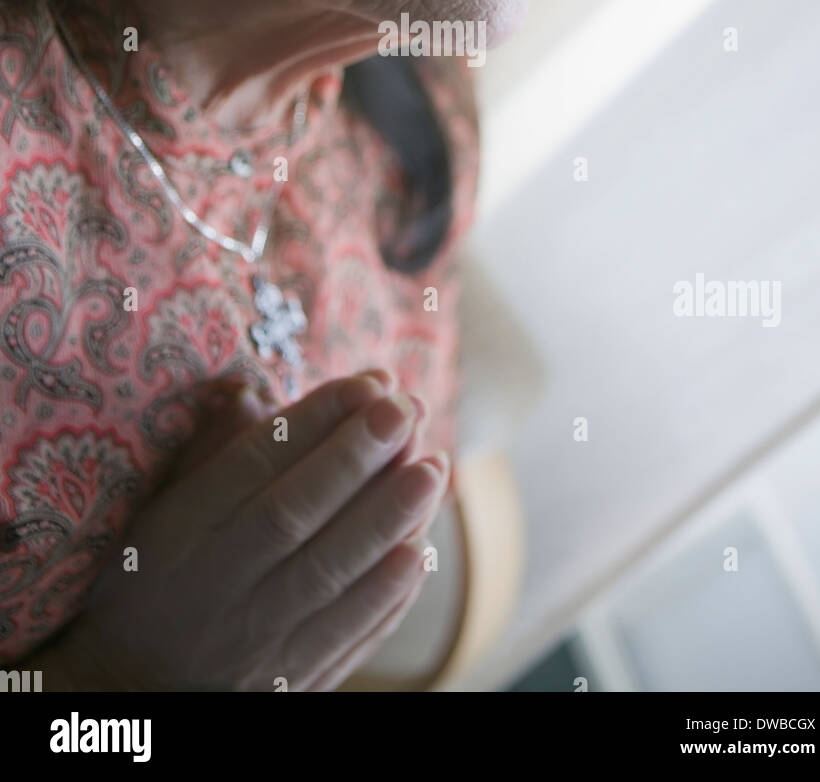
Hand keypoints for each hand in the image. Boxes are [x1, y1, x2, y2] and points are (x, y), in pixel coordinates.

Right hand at [48, 372, 448, 690]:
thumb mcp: (161, 510)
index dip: (316, 419)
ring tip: (433, 466)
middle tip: (409, 408)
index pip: (254, 464)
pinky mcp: (289, 681)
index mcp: (183, 530)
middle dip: (357, 456)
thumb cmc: (154, 579)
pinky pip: (345, 636)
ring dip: (388, 517)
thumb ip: (210, 452)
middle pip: (294, 513)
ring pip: (328, 574)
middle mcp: (217, 583)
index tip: (370, 382)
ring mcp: (254, 638)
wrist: (133, 688)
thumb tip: (255, 391)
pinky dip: (387, 595)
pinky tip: (421, 549)